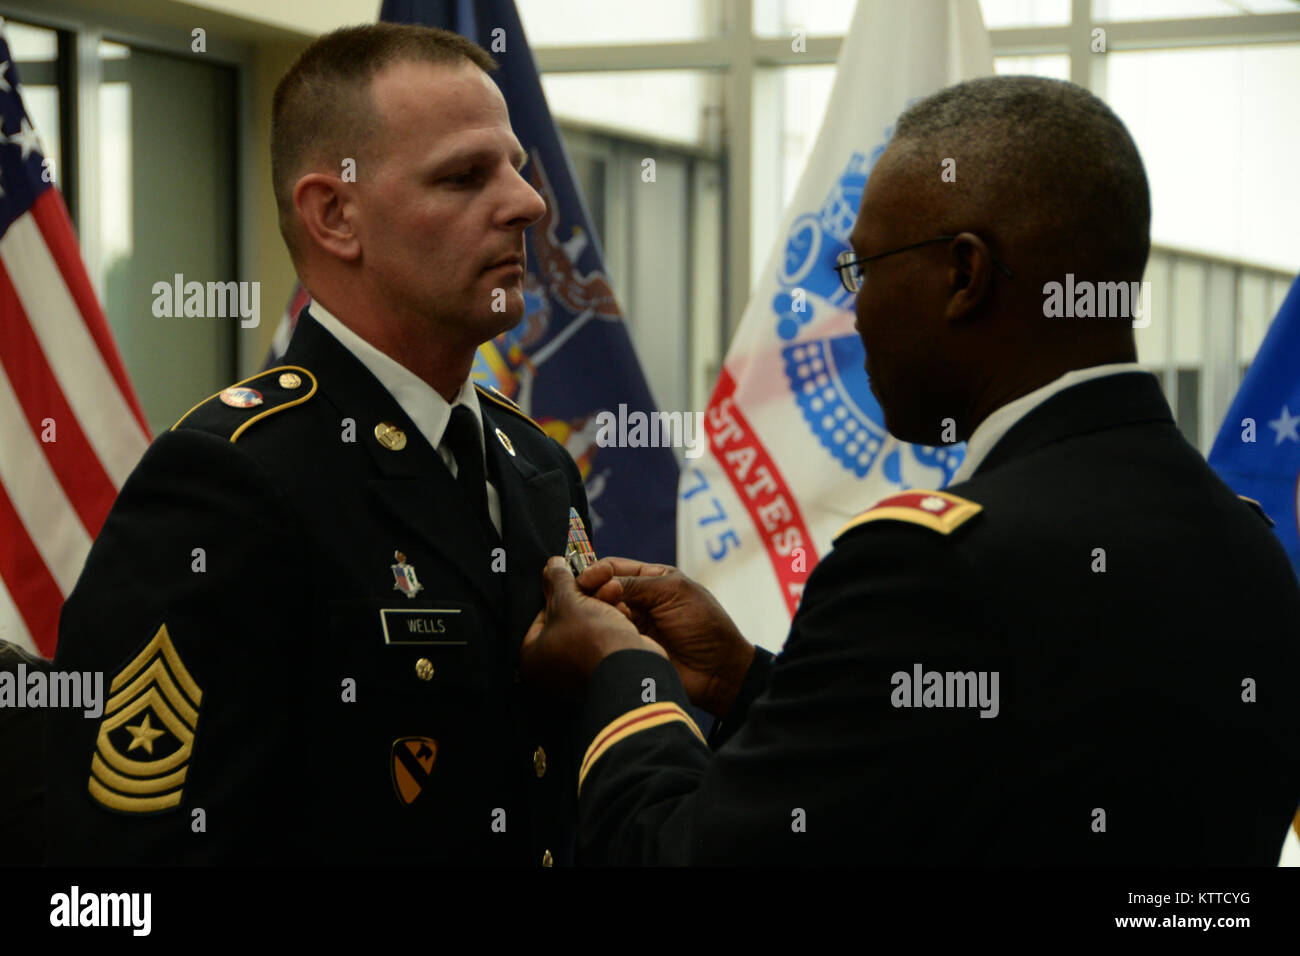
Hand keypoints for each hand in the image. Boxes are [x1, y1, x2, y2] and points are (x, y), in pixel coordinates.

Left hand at [520, 557, 666, 697]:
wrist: (631, 665)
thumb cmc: (592, 639)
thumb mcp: (568, 599)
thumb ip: (558, 579)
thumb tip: (552, 564)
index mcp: (532, 657)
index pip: (539, 615)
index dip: (556, 593)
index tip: (569, 578)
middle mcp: (551, 669)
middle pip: (566, 620)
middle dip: (584, 598)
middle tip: (592, 583)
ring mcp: (578, 672)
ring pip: (588, 626)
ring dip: (601, 606)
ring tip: (612, 594)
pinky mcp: (602, 669)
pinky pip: (603, 638)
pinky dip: (612, 623)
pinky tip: (621, 612)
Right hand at [575, 558, 753, 717]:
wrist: (718, 671)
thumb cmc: (705, 625)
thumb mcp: (675, 592)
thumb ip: (639, 585)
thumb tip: (602, 584)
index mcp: (651, 580)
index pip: (613, 568)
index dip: (597, 572)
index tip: (587, 580)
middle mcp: (638, 600)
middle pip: (602, 590)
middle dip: (596, 592)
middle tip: (602, 601)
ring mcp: (631, 625)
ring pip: (601, 614)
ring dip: (602, 613)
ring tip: (613, 619)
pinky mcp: (628, 648)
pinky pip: (608, 638)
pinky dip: (606, 633)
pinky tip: (613, 635)